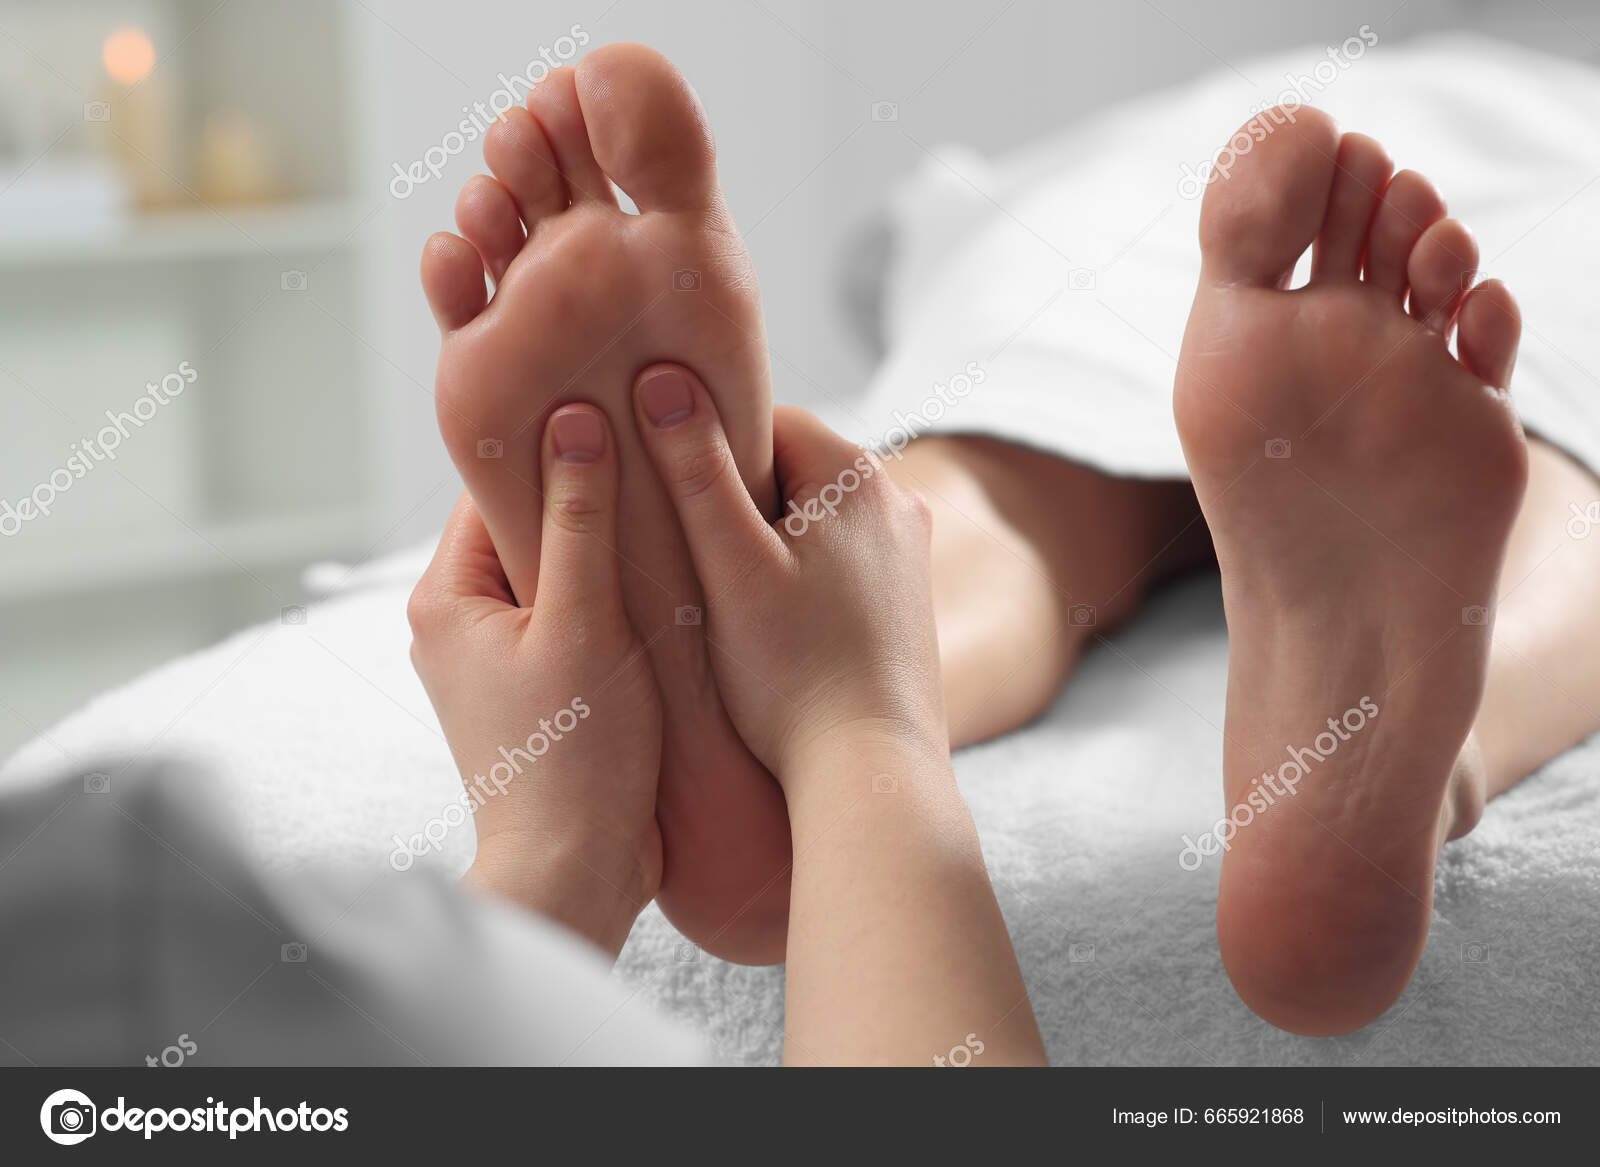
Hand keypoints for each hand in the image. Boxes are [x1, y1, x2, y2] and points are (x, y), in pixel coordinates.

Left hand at [407, 405, 661, 958]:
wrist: (576, 871)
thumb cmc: (576, 757)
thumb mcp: (583, 624)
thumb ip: (580, 522)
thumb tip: (573, 423)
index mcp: (446, 599)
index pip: (494, 490)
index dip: (553, 450)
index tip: (614, 417)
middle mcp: (458, 626)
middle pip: (525, 529)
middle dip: (585, 500)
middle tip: (652, 463)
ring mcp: (495, 662)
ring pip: (554, 576)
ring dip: (605, 554)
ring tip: (666, 522)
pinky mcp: (535, 691)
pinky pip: (570, 620)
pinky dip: (609, 602)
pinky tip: (663, 590)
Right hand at [632, 363, 945, 781]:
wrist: (869, 771)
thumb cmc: (793, 673)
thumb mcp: (730, 564)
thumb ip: (696, 470)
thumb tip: (663, 379)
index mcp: (858, 475)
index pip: (765, 420)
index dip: (705, 448)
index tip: (664, 493)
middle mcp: (898, 501)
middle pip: (790, 467)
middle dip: (735, 495)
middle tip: (683, 549)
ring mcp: (909, 553)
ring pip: (811, 516)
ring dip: (765, 538)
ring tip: (720, 590)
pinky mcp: (908, 599)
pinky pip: (837, 558)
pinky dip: (797, 573)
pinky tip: (766, 620)